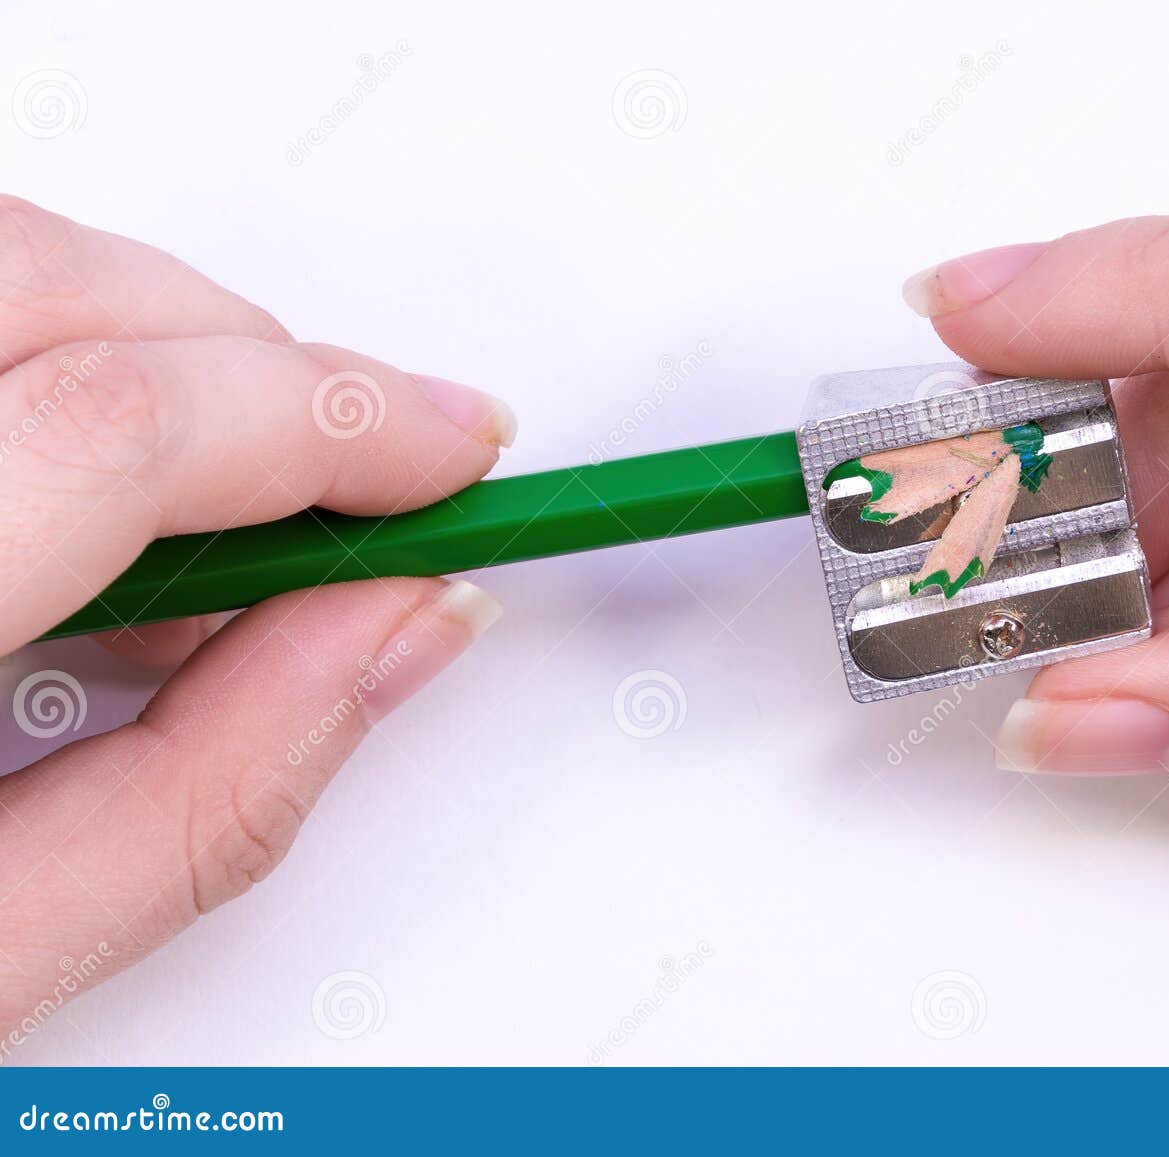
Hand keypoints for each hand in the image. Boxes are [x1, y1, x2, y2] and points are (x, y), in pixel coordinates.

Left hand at [0, 196, 512, 1048]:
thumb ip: (208, 800)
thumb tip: (396, 636)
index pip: (111, 434)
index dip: (329, 424)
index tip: (452, 450)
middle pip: (35, 287)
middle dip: (253, 358)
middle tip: (366, 465)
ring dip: (142, 332)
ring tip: (219, 481)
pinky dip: (39, 341)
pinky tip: (71, 464)